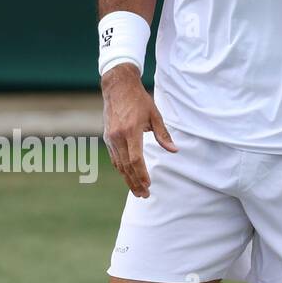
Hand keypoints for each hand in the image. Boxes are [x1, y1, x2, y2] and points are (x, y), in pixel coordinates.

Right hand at [101, 63, 176, 196]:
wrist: (117, 87)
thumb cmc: (138, 100)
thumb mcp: (154, 115)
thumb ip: (163, 135)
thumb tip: (174, 151)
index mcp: (131, 131)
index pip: (136, 159)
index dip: (142, 174)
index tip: (148, 185)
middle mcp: (118, 137)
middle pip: (126, 166)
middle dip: (135, 183)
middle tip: (144, 195)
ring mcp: (110, 138)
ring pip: (119, 165)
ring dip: (128, 179)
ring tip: (137, 191)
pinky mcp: (107, 138)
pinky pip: (115, 158)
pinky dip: (122, 169)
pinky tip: (128, 177)